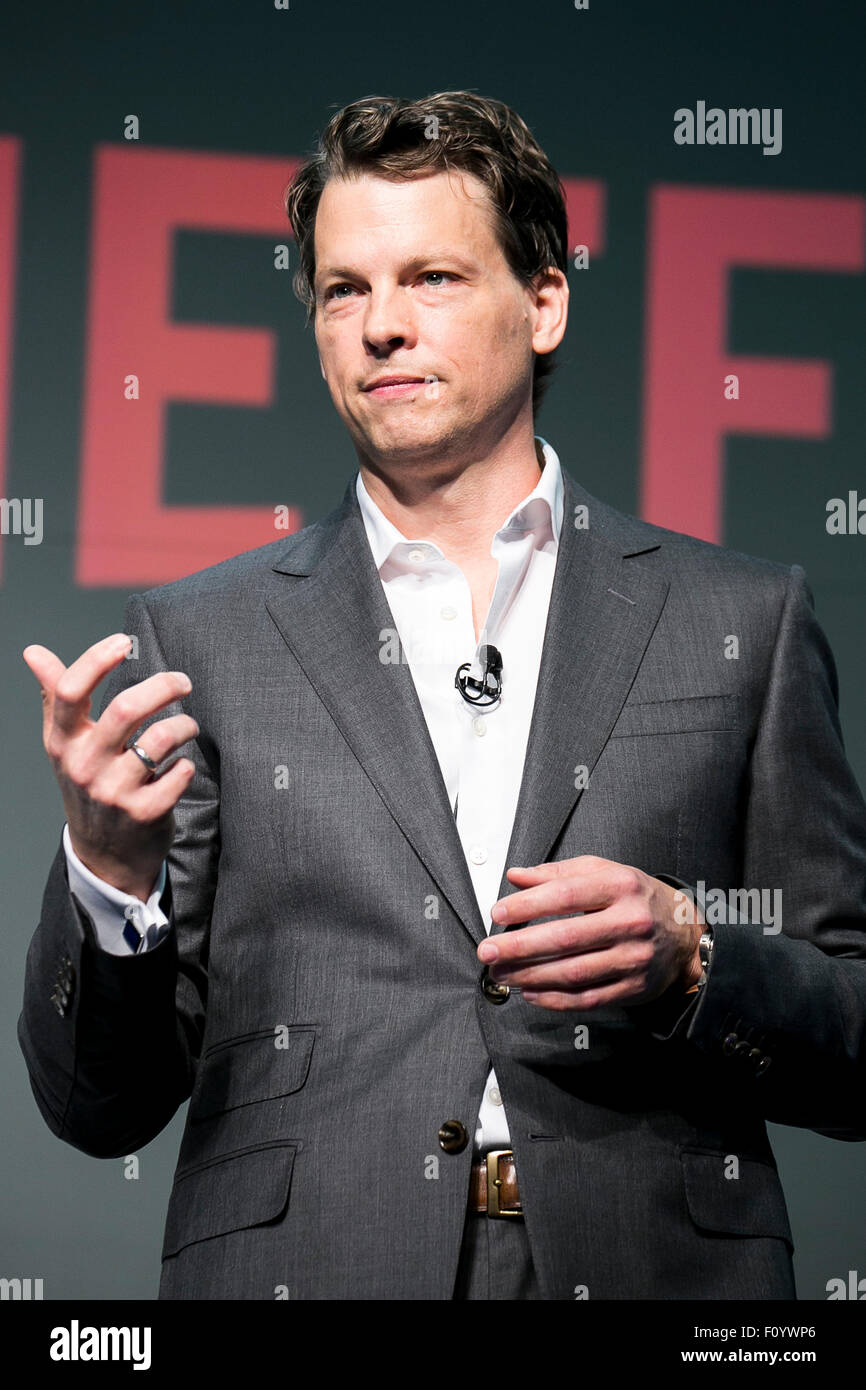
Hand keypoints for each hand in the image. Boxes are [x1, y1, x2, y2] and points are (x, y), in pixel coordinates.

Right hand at [23, 633, 197, 899]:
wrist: (103, 854)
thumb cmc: (88, 784)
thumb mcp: (64, 744)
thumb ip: (55, 695)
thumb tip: (33, 652)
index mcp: (64, 742)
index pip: (69, 691)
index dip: (96, 659)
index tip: (124, 641)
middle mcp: (85, 766)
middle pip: (125, 709)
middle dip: (163, 686)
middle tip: (183, 682)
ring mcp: (115, 791)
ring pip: (160, 739)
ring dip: (184, 725)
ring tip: (187, 726)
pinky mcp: (145, 813)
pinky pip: (180, 772)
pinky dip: (187, 763)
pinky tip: (181, 765)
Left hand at [477, 854, 703, 1009]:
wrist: (684, 934)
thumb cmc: (636, 899)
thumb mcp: (604, 872)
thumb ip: (558, 874)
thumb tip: (515, 877)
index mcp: (620, 886)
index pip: (566, 895)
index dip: (528, 905)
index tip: (499, 912)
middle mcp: (630, 922)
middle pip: (565, 938)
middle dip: (519, 947)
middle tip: (488, 952)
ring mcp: (633, 959)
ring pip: (573, 972)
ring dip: (530, 976)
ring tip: (501, 973)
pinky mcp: (633, 988)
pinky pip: (587, 998)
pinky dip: (554, 999)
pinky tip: (529, 992)